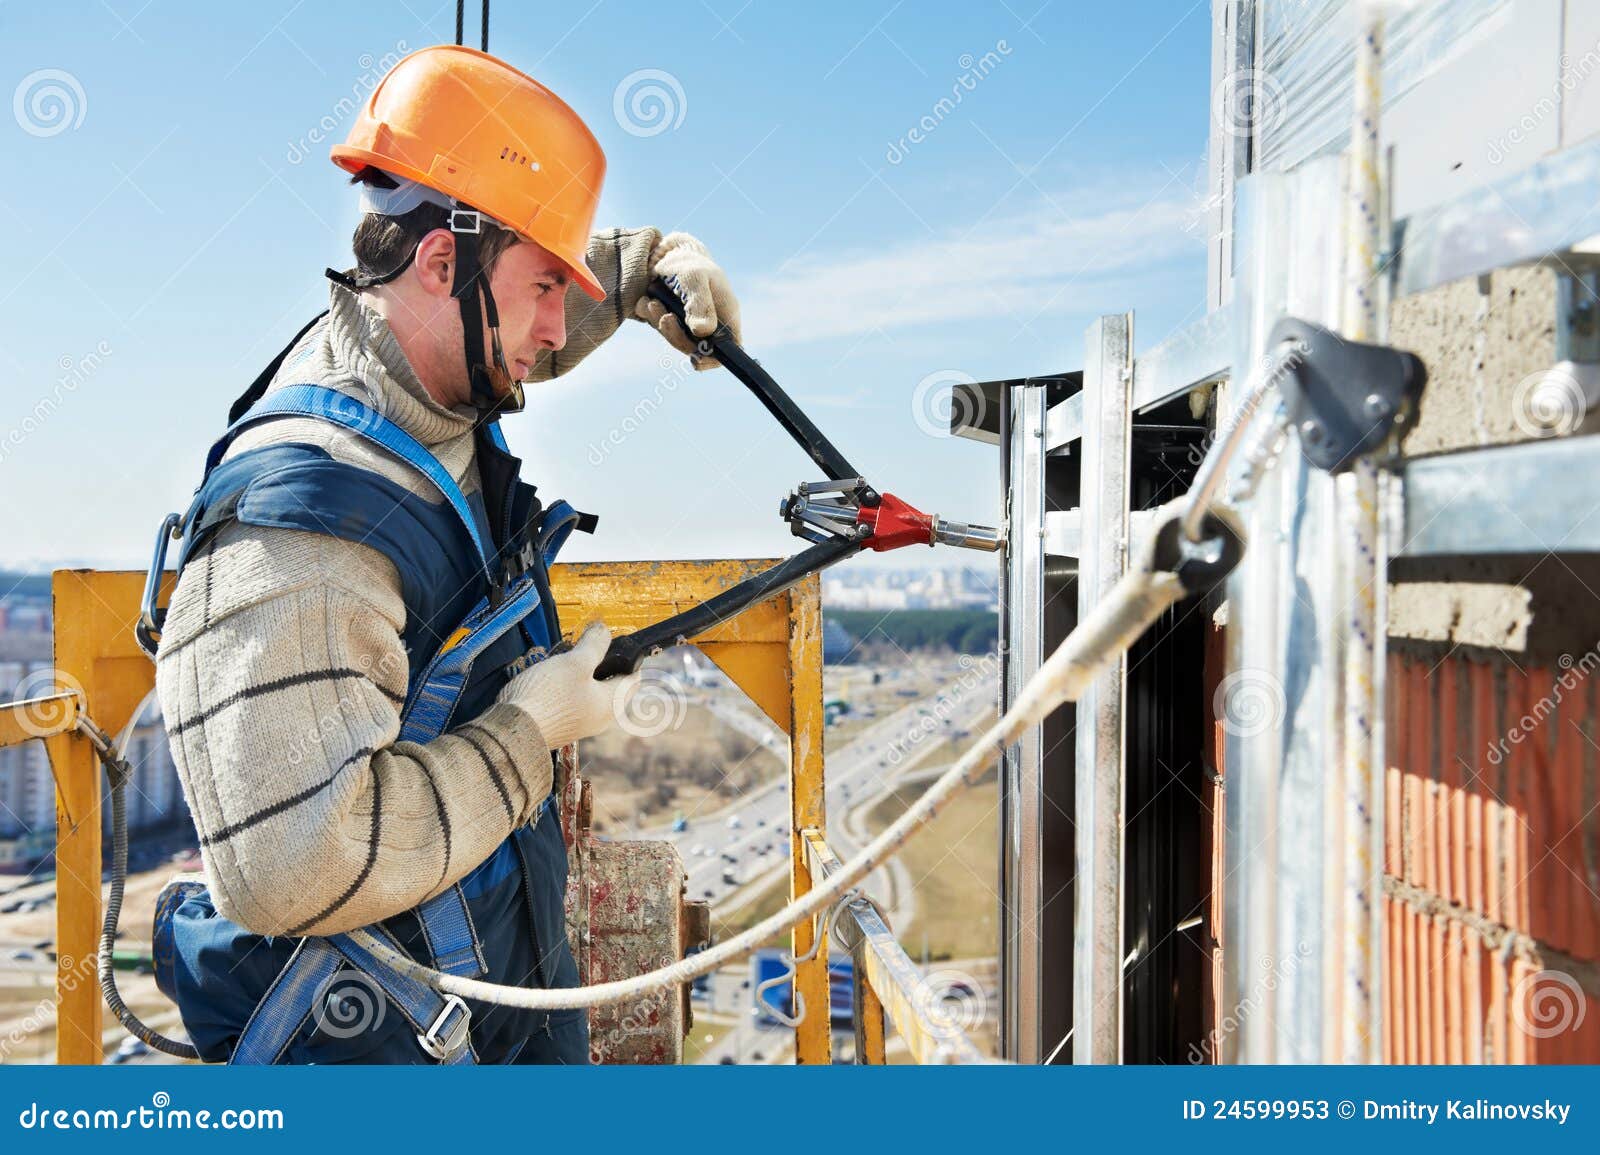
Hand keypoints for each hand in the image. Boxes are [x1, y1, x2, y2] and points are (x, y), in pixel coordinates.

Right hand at [494, 624, 638, 747]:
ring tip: (565, 661)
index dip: (628, 657)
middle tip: (586, 649)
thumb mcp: (575, 662)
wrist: (513, 730)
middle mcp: (600, 718)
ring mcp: (580, 724)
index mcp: (612, 704)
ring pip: (590, 693)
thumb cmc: (548, 697)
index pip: (632, 678)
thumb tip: (605, 631)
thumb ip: (594, 646)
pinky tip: (551, 679)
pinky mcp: (561, 725)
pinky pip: (572, 702)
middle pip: (611, 685)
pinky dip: (567, 688)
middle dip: (601, 664)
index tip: (614, 642)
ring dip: (581, 675)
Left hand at [635, 232, 741, 368]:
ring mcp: (690, 324)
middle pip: (697, 349)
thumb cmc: (689, 263)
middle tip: (665, 318)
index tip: (696, 358)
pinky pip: (659, 328)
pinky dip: (651, 316)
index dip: (714, 359)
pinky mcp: (671, 320)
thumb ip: (700, 304)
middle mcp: (710, 324)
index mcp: (726, 316)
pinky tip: (648, 300)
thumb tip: (703, 332)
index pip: (729, 349)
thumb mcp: (696, 278)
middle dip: (677, 337)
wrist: (666, 252)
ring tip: (654, 303)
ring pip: (675, 340)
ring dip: (661, 324)